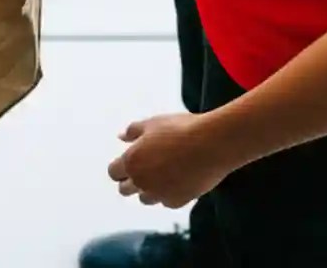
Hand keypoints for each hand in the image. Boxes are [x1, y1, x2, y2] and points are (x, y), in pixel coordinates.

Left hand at [107, 113, 237, 208]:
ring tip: (162, 175)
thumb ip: (133, 131)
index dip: (120, 167)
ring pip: (145, 199)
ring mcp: (159, 194)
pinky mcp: (178, 201)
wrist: (213, 144)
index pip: (114, 172)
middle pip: (125, 190)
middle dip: (131, 181)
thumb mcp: (153, 123)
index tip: (128, 162)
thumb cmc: (181, 129)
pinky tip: (178, 180)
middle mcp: (142, 181)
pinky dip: (169, 194)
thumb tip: (121, 137)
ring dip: (148, 189)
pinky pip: (166, 201)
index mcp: (132, 161)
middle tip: (144, 169)